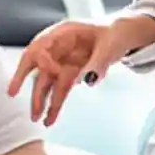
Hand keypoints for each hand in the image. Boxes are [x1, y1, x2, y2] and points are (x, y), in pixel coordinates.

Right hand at [9, 16, 154, 125]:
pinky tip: (51, 116)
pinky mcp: (70, 73)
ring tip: (40, 120)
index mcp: (63, 34)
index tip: (53, 72)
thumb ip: (99, 63)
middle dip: (36, 90)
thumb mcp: (110, 45)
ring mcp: (62, 62)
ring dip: (43, 101)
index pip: (40, 47)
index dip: (41, 62)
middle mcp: (58, 49)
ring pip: (48, 83)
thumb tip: (89, 80)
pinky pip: (60, 89)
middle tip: (34, 110)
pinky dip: (56, 103)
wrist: (120, 37)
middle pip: (40, 69)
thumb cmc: (113, 34)